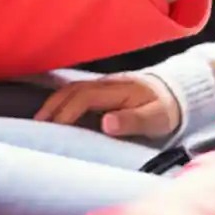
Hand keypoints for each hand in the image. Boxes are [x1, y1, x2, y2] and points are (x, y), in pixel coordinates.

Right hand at [34, 73, 180, 138]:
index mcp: (120, 89)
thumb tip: (105, 123)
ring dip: (54, 104)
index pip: (85, 97)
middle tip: (36, 128)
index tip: (55, 130)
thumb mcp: (156, 119)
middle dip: (53, 107)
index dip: (67, 112)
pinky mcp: (104, 91)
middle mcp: (108, 84)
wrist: (178, 94)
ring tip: (39, 122)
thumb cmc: (166, 110)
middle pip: (73, 90)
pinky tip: (53, 116)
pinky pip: (77, 93)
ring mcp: (105, 85)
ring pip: (72, 89)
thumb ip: (132, 121)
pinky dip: (62, 102)